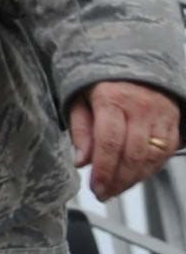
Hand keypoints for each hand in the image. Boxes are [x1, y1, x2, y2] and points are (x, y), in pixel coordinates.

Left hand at [72, 78, 182, 204]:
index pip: (109, 142)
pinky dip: (150, 169)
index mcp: (112, 97)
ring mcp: (160, 114)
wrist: (134, 60)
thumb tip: (80, 160)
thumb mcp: (80, 99)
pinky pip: (164, 153)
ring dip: (134, 179)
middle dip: (118, 180)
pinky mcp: (173, 121)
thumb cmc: (103, 82)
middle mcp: (140, 106)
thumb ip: (80, 130)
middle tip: (104, 193)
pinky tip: (135, 175)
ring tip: (117, 187)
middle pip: (132, 154)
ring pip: (151, 157)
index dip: (103, 170)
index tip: (96, 187)